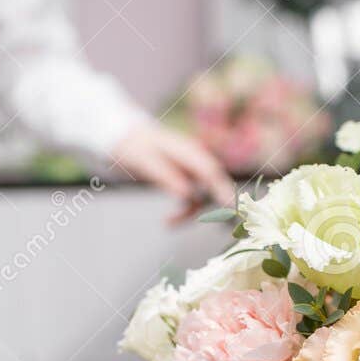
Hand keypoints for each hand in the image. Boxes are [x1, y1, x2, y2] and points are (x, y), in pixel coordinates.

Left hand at [110, 120, 235, 222]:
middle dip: (216, 203)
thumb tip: (187, 195)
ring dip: (191, 211)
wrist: (128, 137)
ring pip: (203, 194)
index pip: (209, 170)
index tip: (231, 206)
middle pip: (213, 183)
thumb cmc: (136, 147)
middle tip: (222, 221)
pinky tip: (168, 222)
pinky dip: (184, 210)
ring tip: (169, 222)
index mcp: (187, 150)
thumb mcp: (146, 161)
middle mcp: (195, 159)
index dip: (221, 188)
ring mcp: (192, 169)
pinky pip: (192, 198)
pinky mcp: (187, 178)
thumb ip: (166, 177)